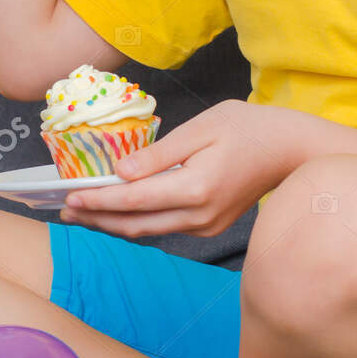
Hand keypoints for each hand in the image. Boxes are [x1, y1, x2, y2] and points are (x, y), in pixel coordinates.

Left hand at [57, 99, 303, 239]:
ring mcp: (206, 225)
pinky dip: (137, 220)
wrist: (292, 151)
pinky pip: (165, 227)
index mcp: (197, 187)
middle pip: (136, 223)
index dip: (99, 200)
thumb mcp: (202, 127)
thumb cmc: (250, 129)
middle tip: (65, 210)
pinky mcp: (209, 225)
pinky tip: (117, 211)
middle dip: (97, 217)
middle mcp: (200, 215)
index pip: (135, 199)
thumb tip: (120, 172)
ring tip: (82, 214)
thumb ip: (159, 153)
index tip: (70, 197)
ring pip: (149, 230)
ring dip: (113, 223)